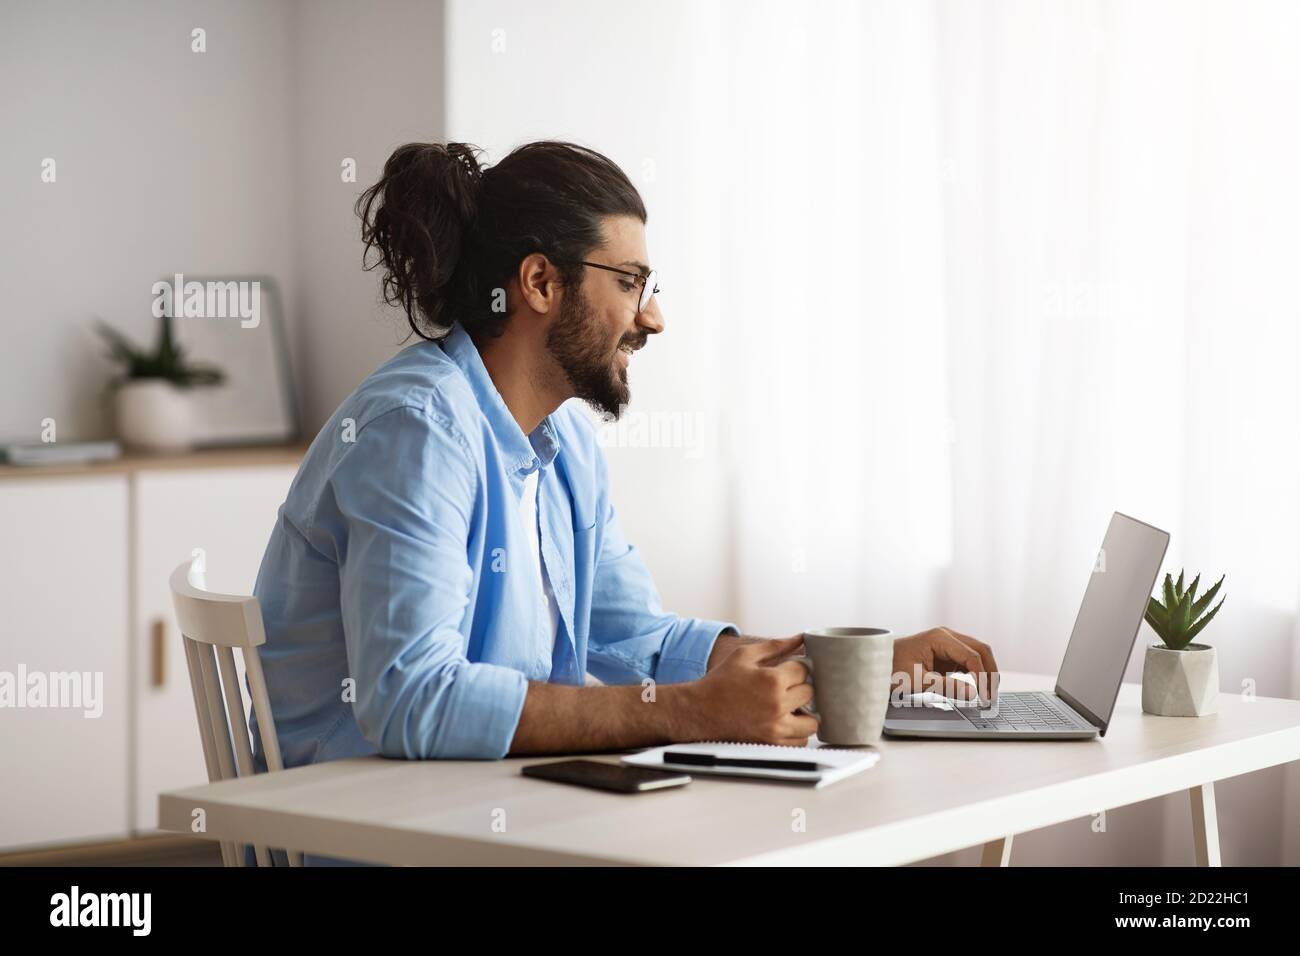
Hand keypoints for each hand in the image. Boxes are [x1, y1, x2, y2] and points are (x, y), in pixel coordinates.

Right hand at [682, 636, 817, 745]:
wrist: (699, 711)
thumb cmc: (721, 682)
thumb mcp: (744, 656)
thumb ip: (775, 645)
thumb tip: (800, 638)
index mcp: (772, 680)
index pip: (804, 670)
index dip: (795, 667)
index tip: (785, 670)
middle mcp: (777, 705)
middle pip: (810, 693)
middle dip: (800, 687)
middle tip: (785, 686)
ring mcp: (776, 727)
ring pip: (812, 721)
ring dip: (805, 712)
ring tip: (789, 705)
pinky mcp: (772, 742)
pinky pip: (801, 739)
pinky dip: (797, 730)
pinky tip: (784, 720)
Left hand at [891, 627, 999, 703]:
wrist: (877, 663)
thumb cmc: (891, 669)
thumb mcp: (917, 681)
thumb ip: (946, 687)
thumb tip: (973, 694)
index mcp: (939, 638)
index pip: (971, 656)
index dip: (982, 677)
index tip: (986, 697)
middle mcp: (946, 636)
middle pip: (980, 650)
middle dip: (990, 672)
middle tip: (992, 696)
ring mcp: (948, 643)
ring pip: (977, 654)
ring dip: (985, 672)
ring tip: (988, 695)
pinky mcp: (946, 654)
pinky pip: (968, 661)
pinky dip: (976, 674)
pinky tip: (978, 689)